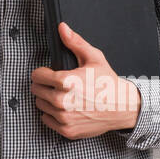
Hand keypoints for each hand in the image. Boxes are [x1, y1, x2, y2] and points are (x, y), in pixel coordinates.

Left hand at [30, 21, 141, 139]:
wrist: (123, 107)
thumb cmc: (108, 83)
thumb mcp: (94, 58)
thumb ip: (75, 42)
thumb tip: (62, 28)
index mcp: (66, 81)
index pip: (36, 76)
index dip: (42, 72)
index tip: (48, 73)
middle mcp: (63, 101)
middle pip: (36, 90)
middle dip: (43, 85)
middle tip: (55, 84)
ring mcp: (64, 117)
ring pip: (40, 105)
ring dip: (46, 99)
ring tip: (61, 95)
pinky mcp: (67, 130)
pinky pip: (46, 120)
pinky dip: (51, 114)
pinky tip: (63, 108)